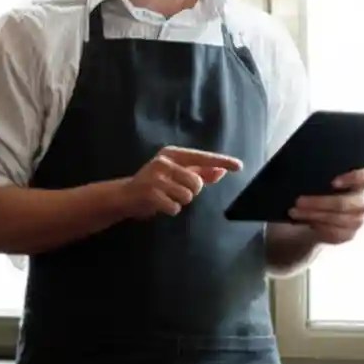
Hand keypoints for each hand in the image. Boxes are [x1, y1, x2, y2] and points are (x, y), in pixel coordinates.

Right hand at [119, 146, 243, 218]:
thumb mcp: (176, 174)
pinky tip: (160, 205)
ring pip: (187, 196)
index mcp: (172, 154)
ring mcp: (156, 178)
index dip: (222, 161)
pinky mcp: (150, 194)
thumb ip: (199, 172)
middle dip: (191, 191)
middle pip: (197, 182)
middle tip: (176, 191)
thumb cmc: (155, 184)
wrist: (125, 195)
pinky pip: (175, 207)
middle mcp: (164, 162)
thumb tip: (221, 171)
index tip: (239, 166)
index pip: (203, 157)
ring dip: (180, 201)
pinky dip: (171, 209)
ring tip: (167, 197)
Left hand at [289, 168, 363, 243]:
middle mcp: (363, 200)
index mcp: (361, 181)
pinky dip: (320, 228)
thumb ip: (321, 174)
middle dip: (320, 202)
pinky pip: (336, 233)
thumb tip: (303, 173)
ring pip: (340, 220)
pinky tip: (307, 222)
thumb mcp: (321, 178)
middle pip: (347, 203)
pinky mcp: (349, 234)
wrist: (315, 210)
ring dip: (314, 215)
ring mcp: (358, 219)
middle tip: (298, 201)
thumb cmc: (319, 188)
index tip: (333, 183)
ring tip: (295, 212)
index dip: (355, 178)